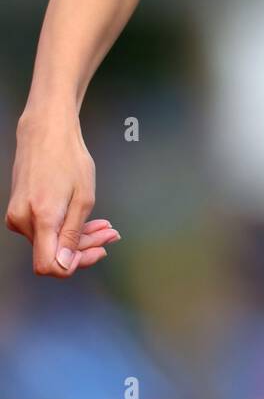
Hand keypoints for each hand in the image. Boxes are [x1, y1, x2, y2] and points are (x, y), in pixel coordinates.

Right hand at [6, 114, 121, 277]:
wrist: (46, 133)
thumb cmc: (68, 158)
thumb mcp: (84, 197)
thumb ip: (74, 235)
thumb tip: (65, 266)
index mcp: (41, 217)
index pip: (49, 265)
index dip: (75, 265)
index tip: (98, 251)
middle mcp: (23, 221)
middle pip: (53, 253)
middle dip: (85, 247)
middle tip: (110, 233)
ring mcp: (18, 216)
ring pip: (50, 242)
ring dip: (78, 237)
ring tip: (103, 225)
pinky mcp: (19, 211)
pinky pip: (44, 230)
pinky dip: (65, 228)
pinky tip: (84, 219)